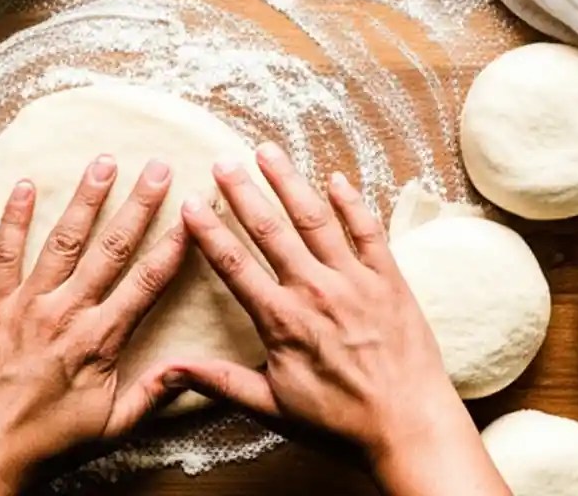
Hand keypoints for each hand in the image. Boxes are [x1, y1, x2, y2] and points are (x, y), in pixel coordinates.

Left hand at [0, 157, 188, 495]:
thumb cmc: (47, 444)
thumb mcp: (111, 428)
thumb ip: (153, 395)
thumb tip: (190, 369)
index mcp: (101, 340)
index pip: (149, 282)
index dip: (175, 245)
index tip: (194, 213)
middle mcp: (67, 313)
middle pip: (112, 248)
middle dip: (138, 204)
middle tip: (156, 167)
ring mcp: (27, 305)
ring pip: (63, 241)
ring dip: (85, 199)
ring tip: (103, 162)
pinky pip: (3, 254)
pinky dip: (13, 219)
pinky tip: (24, 186)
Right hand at [172, 143, 509, 495]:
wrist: (408, 426)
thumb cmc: (340, 423)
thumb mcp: (272, 407)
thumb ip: (220, 382)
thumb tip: (168, 372)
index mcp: (282, 320)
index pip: (234, 265)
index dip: (208, 231)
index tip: (189, 203)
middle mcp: (316, 291)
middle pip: (270, 229)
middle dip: (243, 191)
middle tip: (223, 160)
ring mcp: (355, 280)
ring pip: (316, 218)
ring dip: (290, 181)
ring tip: (268, 151)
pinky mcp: (389, 279)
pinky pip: (368, 230)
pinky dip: (351, 202)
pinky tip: (335, 178)